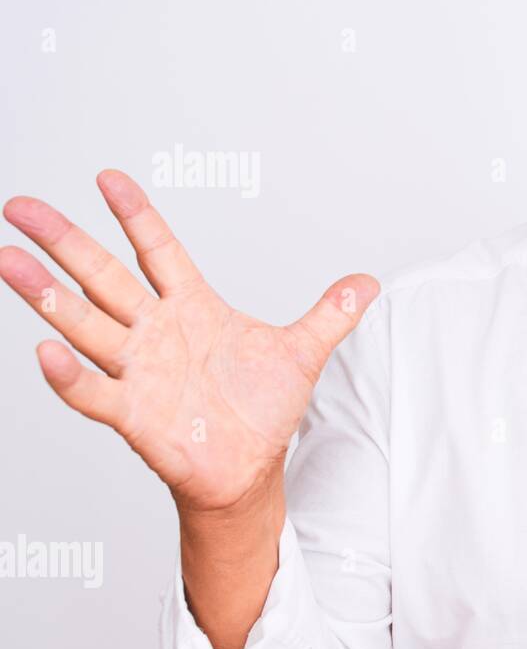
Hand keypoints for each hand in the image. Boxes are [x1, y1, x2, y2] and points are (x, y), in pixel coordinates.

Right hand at [1, 170, 377, 512]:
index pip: (159, 251)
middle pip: (103, 277)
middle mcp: (157, 334)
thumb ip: (330, 314)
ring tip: (8, 259)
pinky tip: (44, 351)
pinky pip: (95, 393)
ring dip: (46, 295)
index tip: (107, 177)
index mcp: (193, 309)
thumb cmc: (262, 410)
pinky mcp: (135, 416)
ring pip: (84, 326)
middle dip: (63, 241)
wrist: (251, 470)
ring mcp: (140, 372)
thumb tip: (368, 283)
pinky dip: (70, 376)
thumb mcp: (303, 353)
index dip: (135, 216)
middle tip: (19, 205)